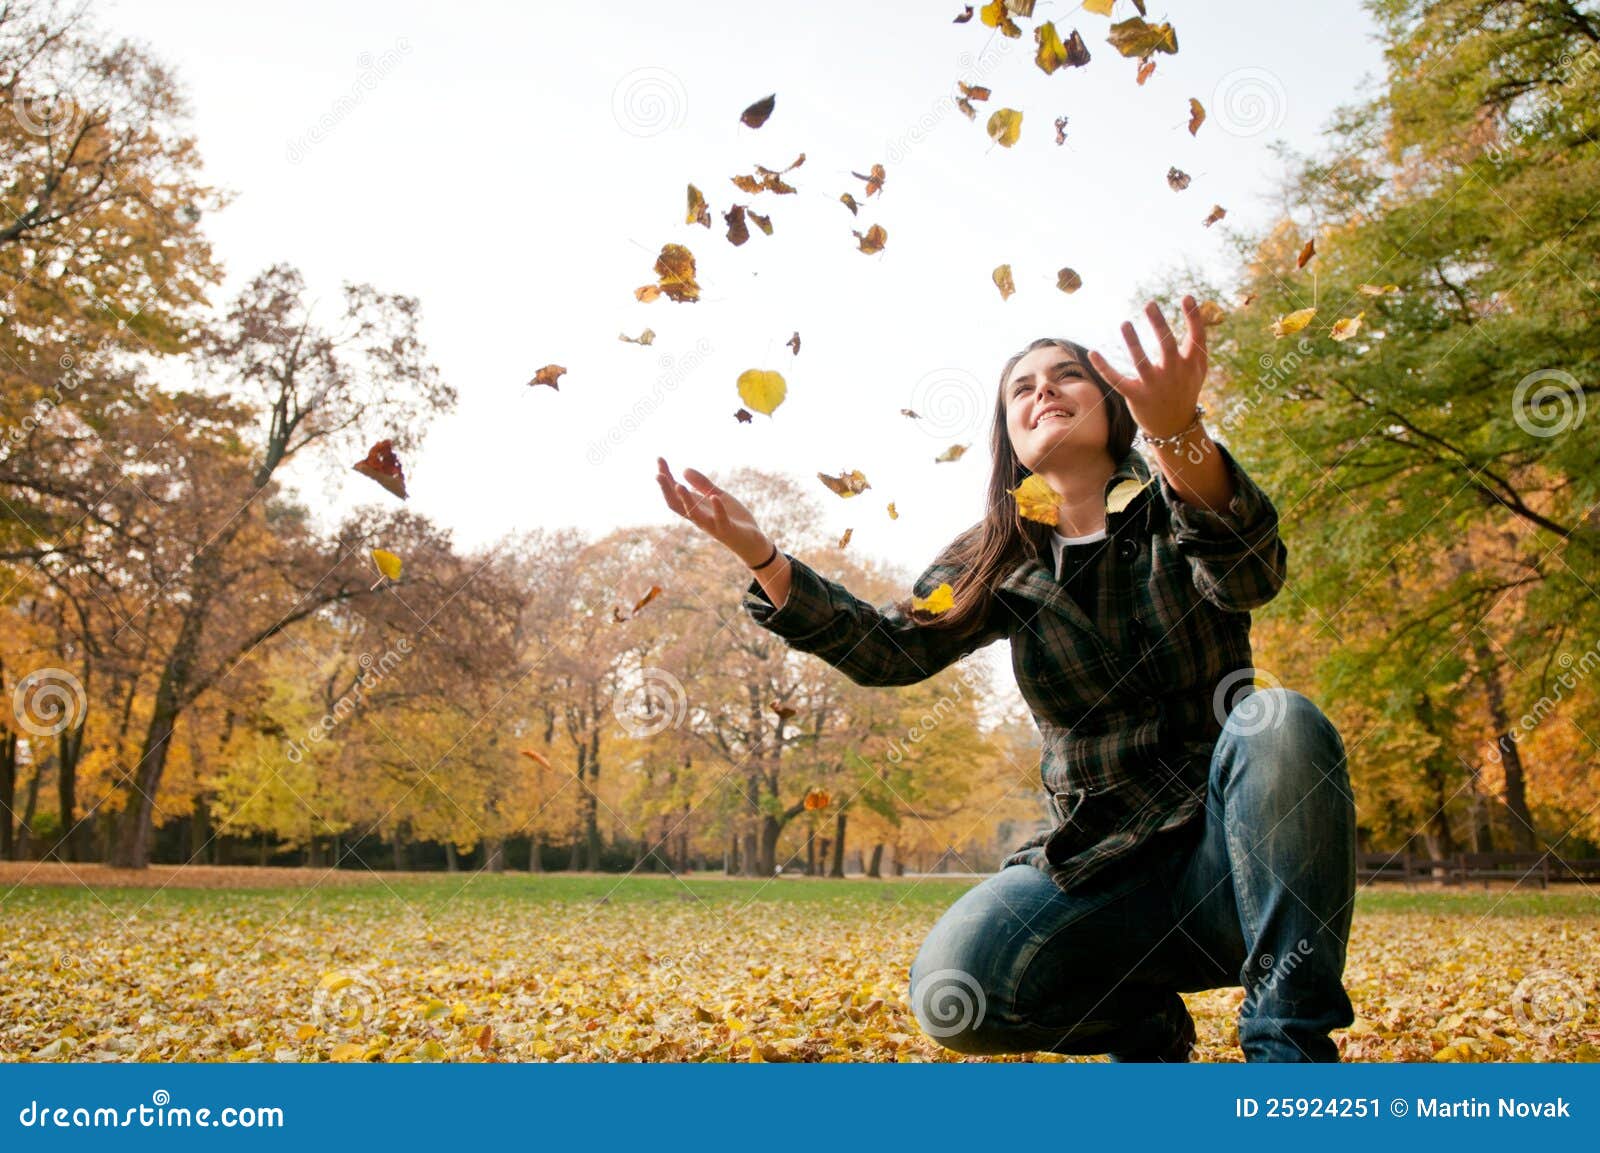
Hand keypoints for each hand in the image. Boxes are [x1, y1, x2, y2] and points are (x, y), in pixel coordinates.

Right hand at [656, 457, 771, 565]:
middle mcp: (699, 517)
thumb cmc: (733, 518)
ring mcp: (712, 524)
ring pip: (694, 514)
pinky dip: (717, 509)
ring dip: (686, 500)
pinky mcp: (727, 529)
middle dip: (666, 489)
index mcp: (696, 508)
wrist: (752, 542)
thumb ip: (702, 485)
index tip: (659, 459)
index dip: (666, 477)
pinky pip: (720, 520)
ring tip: (678, 485)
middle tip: (658, 474)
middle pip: (677, 504)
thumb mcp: (717, 496)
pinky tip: (714, 497)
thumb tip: (684, 470)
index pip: (675, 493)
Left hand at [1087, 295, 1208, 439]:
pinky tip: (1093, 352)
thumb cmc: (1185, 389)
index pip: (1196, 337)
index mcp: (1191, 364)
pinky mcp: (1136, 396)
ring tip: (1125, 323)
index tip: (1187, 297)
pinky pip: (1117, 380)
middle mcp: (1174, 373)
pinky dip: (1104, 367)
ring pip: (1141, 361)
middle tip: (1150, 304)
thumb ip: (1197, 343)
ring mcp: (1154, 385)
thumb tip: (1199, 310)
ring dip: (1132, 342)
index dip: (1194, 317)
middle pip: (1167, 345)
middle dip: (1158, 324)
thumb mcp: (1197, 369)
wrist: (1174, 425)